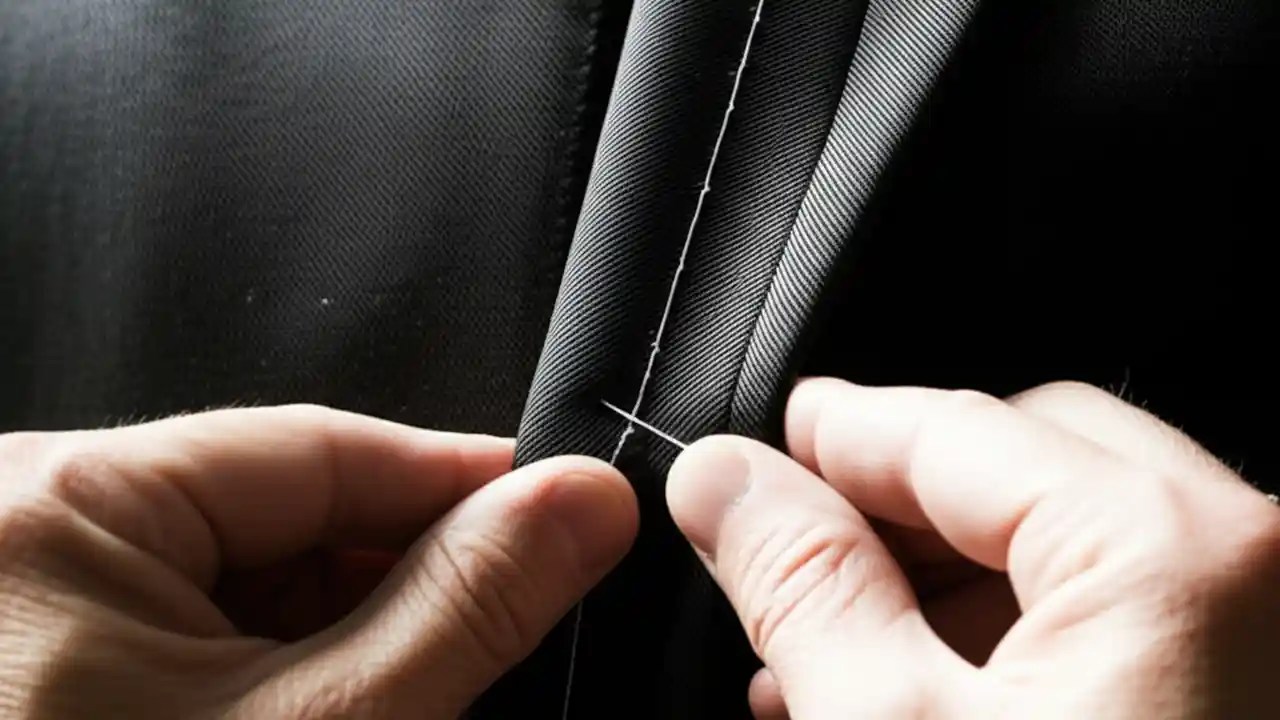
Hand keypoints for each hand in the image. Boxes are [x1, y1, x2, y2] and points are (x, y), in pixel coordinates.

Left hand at [0, 405, 636, 717]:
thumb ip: (461, 605)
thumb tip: (582, 501)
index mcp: (60, 507)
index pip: (317, 449)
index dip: (462, 481)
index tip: (567, 509)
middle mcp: (23, 536)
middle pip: (280, 516)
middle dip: (408, 577)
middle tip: (519, 623)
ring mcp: (30, 611)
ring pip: (245, 586)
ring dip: (350, 638)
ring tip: (434, 690)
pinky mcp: (45, 672)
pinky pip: (195, 640)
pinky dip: (283, 678)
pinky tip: (345, 711)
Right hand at [667, 379, 1279, 718]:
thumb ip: (802, 586)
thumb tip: (726, 483)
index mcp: (1181, 556)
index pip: (961, 431)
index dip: (837, 435)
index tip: (761, 448)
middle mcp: (1262, 576)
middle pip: (1033, 463)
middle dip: (896, 503)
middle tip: (791, 540)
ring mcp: (1265, 635)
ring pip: (1076, 542)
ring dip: (941, 579)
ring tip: (825, 646)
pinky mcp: (1248, 691)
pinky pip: (1125, 616)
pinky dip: (1013, 634)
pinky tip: (918, 687)